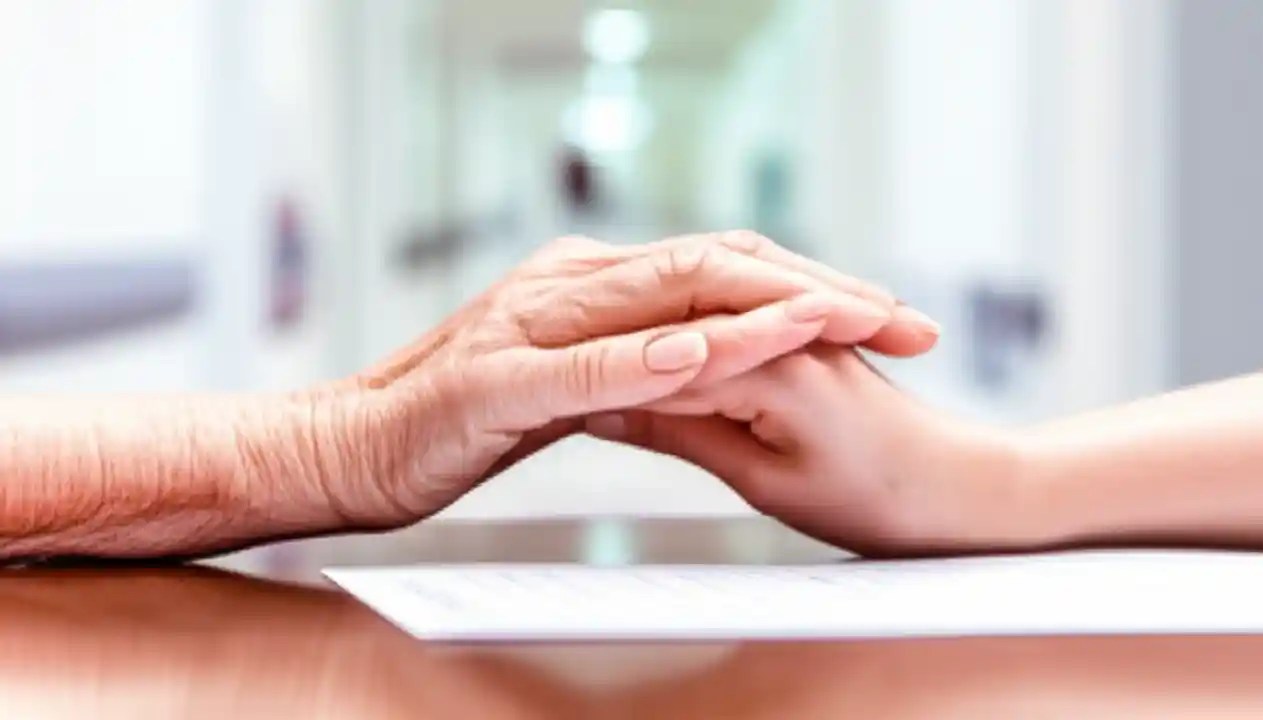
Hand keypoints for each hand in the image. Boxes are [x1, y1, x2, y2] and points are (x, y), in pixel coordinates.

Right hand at [300, 233, 941, 527]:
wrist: (348, 447)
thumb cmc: (449, 424)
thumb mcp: (560, 390)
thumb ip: (624, 371)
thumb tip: (694, 368)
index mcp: (588, 284)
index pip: (718, 269)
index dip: (808, 287)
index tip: (885, 320)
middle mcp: (569, 283)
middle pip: (714, 266)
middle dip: (819, 289)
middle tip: (901, 320)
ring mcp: (533, 321)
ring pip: (665, 298)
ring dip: (762, 308)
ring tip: (844, 320)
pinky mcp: (499, 375)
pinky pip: (588, 363)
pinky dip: (653, 357)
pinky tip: (710, 356)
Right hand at [586, 345, 1023, 556]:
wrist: (962, 489)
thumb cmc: (876, 496)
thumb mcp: (765, 480)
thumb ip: (683, 432)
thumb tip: (607, 408)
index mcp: (773, 363)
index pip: (662, 354)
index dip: (603, 371)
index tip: (548, 386)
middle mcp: (786, 329)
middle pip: (682, 316)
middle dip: (624, 331)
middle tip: (556, 351)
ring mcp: (800, 327)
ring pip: (710, 312)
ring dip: (661, 327)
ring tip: (603, 346)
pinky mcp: (807, 338)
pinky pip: (739, 323)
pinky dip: (701, 334)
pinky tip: (670, 346)